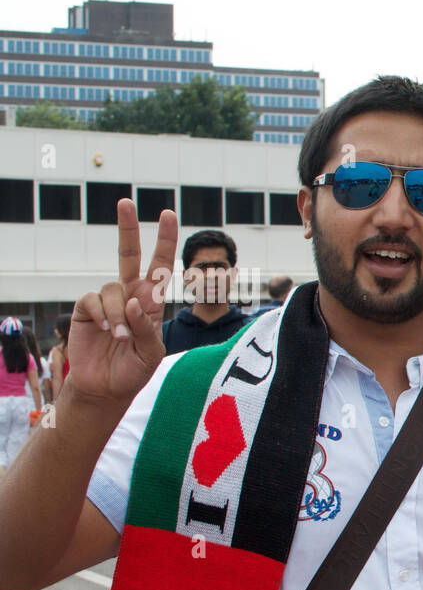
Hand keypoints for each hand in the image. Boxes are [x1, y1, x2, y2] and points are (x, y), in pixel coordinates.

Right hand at [68, 199, 176, 406]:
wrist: (105, 387)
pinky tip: (105, 331)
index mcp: (151, 302)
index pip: (160, 267)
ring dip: (118, 313)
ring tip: (119, 337)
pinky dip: (103, 315)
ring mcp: (108, 301)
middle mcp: (130, 295)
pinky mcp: (87, 308)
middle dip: (128, 228)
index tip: (168, 214)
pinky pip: (94, 300)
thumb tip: (133, 302)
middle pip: (130, 255)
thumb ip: (144, 328)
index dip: (165, 241)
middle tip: (126, 202)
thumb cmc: (133, 370)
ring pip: (113, 288)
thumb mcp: (150, 353)